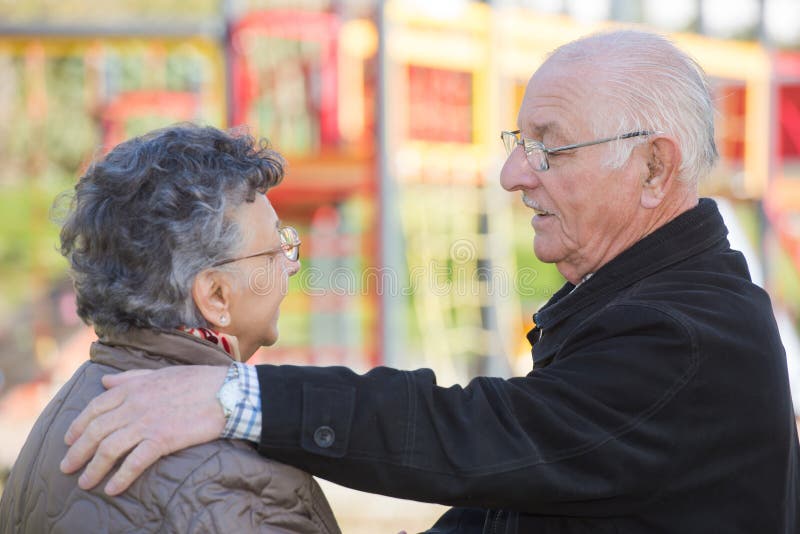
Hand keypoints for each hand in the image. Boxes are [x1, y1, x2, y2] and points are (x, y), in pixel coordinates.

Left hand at [60, 365, 227, 494]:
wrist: (226, 391)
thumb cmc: (197, 381)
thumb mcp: (160, 373)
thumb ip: (130, 378)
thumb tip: (105, 381)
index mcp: (133, 388)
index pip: (95, 408)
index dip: (78, 426)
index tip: (68, 441)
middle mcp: (135, 405)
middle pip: (96, 431)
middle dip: (77, 452)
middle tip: (66, 468)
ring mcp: (148, 422)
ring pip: (110, 448)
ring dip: (94, 468)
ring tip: (86, 483)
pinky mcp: (163, 439)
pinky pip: (135, 462)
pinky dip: (121, 477)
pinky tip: (113, 489)